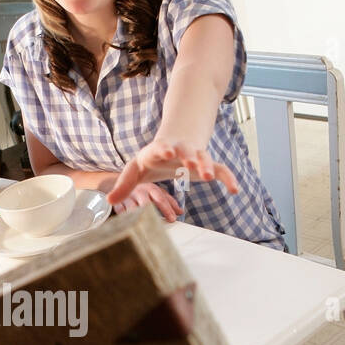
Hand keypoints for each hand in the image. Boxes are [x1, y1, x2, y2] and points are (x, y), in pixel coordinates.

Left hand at [108, 139, 238, 210]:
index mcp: (159, 150)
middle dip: (188, 156)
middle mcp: (179, 151)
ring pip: (203, 158)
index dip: (163, 149)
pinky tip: (235, 189)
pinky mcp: (206, 165)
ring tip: (208, 177)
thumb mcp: (135, 171)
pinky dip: (228, 178)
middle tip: (190, 163)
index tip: (166, 152)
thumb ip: (124, 185)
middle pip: (185, 151)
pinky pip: (220, 170)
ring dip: (205, 165)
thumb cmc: (151, 159)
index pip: (160, 148)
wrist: (173, 142)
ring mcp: (195, 156)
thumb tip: (109, 202)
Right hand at [110, 180, 183, 221]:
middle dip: (152, 215)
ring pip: (133, 209)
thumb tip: (180, 212)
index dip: (166, 209)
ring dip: (139, 218)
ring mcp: (127, 198)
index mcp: (151, 189)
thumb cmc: (143, 191)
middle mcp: (139, 192)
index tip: (173, 219)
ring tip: (146, 229)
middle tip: (159, 226)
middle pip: (146, 204)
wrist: (121, 183)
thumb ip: (168, 202)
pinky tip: (131, 227)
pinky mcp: (117, 204)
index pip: (160, 198)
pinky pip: (121, 213)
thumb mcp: (156, 193)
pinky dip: (126, 220)